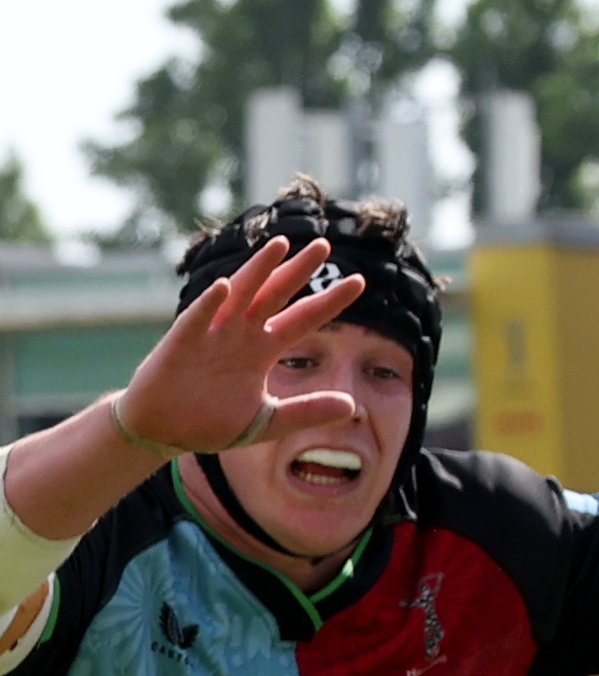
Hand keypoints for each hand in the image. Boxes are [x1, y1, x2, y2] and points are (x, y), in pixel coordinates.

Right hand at [115, 238, 364, 460]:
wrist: (163, 430)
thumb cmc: (211, 421)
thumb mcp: (268, 420)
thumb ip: (307, 411)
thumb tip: (352, 404)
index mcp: (262, 350)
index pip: (303, 319)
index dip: (329, 301)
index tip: (358, 281)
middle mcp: (240, 334)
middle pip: (275, 295)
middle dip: (298, 271)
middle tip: (325, 245)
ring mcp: (211, 334)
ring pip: (239, 294)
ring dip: (259, 269)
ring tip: (281, 245)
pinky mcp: (181, 344)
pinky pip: (197, 319)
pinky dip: (210, 303)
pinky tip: (226, 286)